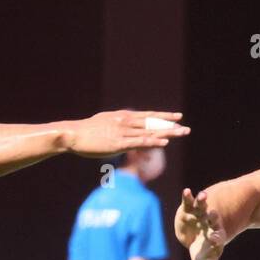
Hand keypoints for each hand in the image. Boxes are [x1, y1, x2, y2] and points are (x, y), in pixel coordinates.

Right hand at [63, 110, 188, 157]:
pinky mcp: (118, 144)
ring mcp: (123, 133)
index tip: (177, 117)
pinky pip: (139, 142)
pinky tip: (164, 142)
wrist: (73, 134)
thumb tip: (124, 126)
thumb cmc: (87, 131)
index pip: (148, 116)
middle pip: (153, 123)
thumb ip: (117, 125)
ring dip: (167, 133)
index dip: (163, 117)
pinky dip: (153, 142)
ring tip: (182, 133)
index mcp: (123, 117)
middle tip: (186, 128)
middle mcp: (126, 122)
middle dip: (170, 125)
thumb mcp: (105, 123)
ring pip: (150, 132)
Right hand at [176, 187, 227, 259]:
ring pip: (202, 207)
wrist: (199, 233)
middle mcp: (209, 224)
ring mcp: (200, 215)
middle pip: (212, 220)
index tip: (216, 238)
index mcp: (215, 236)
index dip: (216, 238)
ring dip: (202, 202)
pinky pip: (188, 202)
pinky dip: (187, 197)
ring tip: (203, 196)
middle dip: (212, 218)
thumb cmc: (204, 250)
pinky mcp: (189, 209)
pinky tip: (187, 191)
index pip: (217, 237)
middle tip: (212, 214)